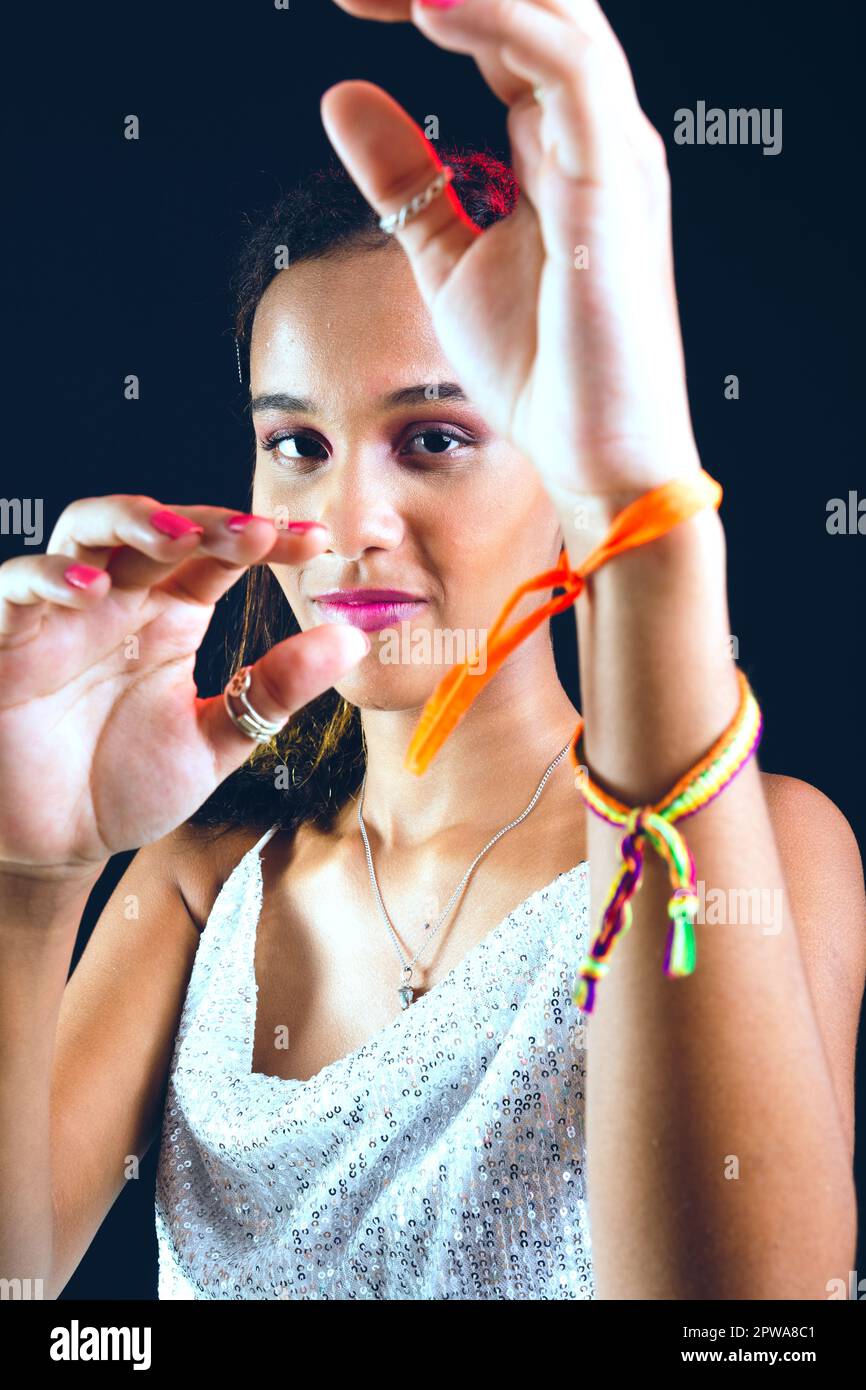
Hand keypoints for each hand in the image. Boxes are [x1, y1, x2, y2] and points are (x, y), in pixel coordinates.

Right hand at [0, 501, 368, 876]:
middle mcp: (118, 602)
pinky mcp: (7, 641)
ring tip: (176, 538)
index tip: (317, 541)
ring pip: (83, 533)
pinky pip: (14, 589)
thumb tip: (351, 639)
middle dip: (200, 518)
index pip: (218, 555)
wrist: (55, 845)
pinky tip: (91, 590)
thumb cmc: (125, 785)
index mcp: (169, 616)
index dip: (264, 539)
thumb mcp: (215, 742)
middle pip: (152, 525)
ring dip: (128, 523)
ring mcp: (61, 616)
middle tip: (251, 532)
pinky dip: (48, 577)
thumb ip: (275, 691)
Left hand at [322, 0, 701, 510]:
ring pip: (558, 12)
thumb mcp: (447, 255)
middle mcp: (592, 127)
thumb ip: (405, 176)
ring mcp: (610, 149)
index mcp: (559, 137)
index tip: (350, 0)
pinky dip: (500, 22)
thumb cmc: (541, 366)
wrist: (596, 450)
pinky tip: (429, 9)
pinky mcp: (615, 184)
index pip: (499, 21)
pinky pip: (567, 71)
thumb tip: (341, 95)